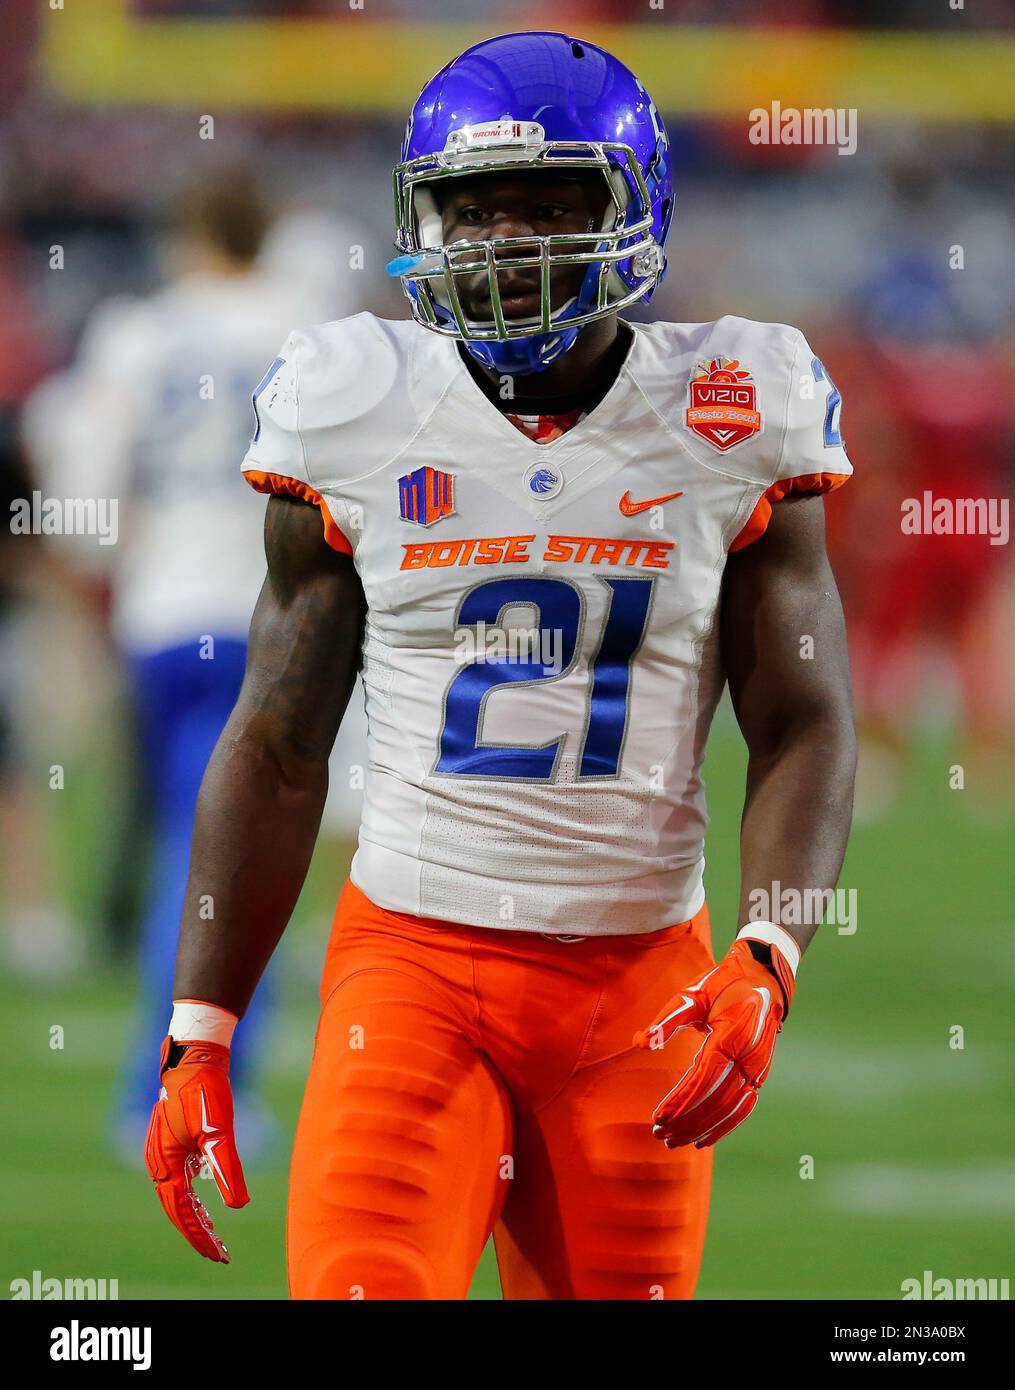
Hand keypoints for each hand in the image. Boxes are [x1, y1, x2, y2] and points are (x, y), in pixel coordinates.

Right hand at [144, 1036, 248, 1261]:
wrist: (195, 1055)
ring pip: (177, 1194)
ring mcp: (162, 1151)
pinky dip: (191, 1195)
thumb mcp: (219, 1131)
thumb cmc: (205, 1091)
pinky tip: (203, 1202)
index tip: (218, 1254)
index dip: (199, 1235)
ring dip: (194, 1215)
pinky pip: (178, 1178)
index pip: (182, 1211)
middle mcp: (159, 1161)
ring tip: (214, 1234)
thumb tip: (239, 1205)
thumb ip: (226, 1168)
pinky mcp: (171, 1141)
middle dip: (197, 1231)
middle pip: (176, 1207)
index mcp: (165, 1162)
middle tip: (219, 1253)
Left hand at [635, 937, 795, 1149]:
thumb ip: (667, 1021)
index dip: (682, 1101)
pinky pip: (743, 1106)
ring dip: (703, 1127)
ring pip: (731, 1107)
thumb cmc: (721, 984)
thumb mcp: (692, 995)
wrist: (763, 977)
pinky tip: (703, 1139)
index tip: (659, 1117)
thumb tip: (640, 1043)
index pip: (704, 1077)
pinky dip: (724, 1125)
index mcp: (731, 1033)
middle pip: (717, 1098)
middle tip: (660, 1134)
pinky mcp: (760, 1073)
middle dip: (688, 1120)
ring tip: (675, 1140)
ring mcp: (758, 1066)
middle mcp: (749, 1054)